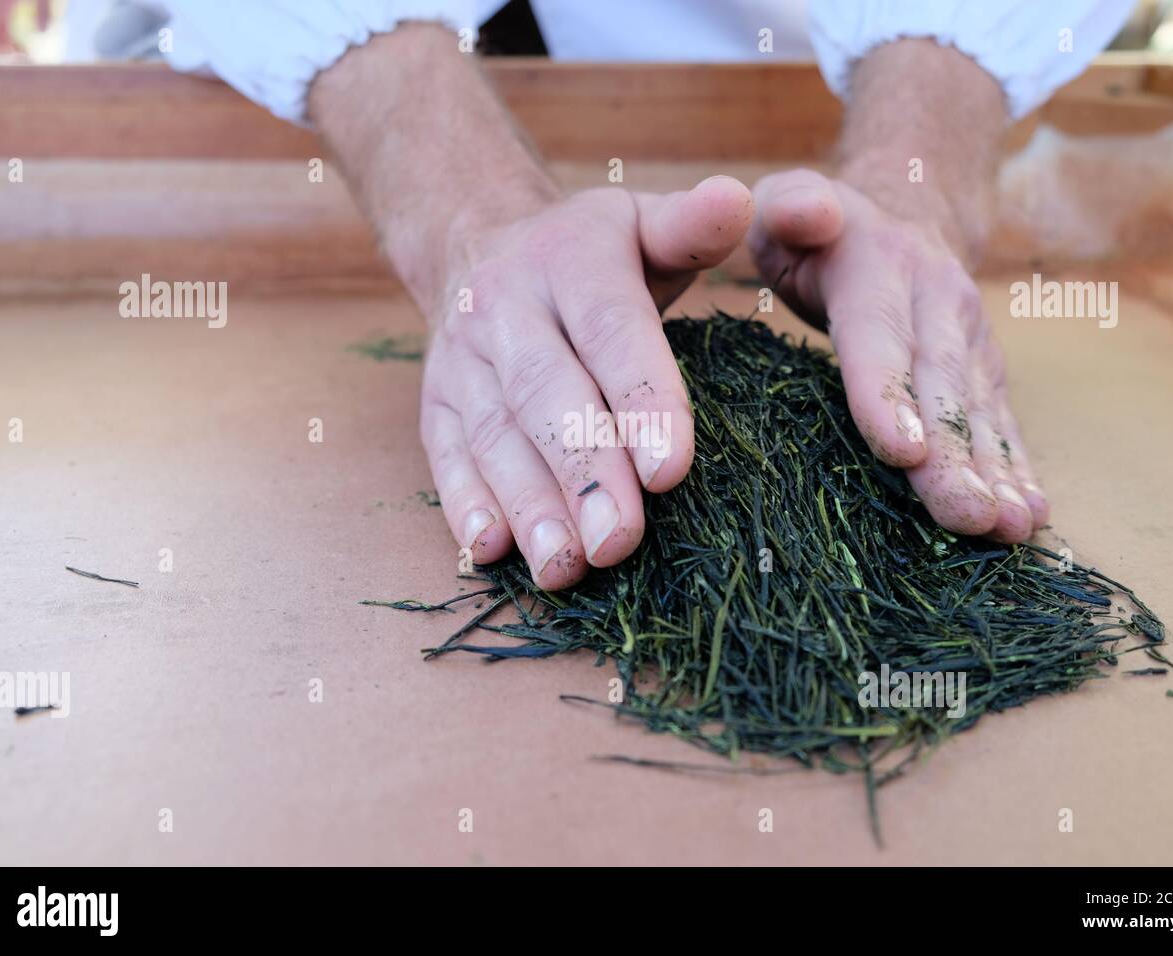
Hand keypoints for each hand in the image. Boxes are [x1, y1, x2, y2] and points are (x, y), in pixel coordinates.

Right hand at [422, 177, 752, 587]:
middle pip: (546, 394)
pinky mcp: (435, 403)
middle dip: (583, 472)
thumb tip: (738, 198)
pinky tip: (491, 552)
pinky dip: (464, 504)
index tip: (671, 471)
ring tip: (566, 568)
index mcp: (572, 259)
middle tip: (620, 541)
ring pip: (493, 435)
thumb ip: (694, 225)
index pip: (611, 331)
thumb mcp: (645, 224)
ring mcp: (462, 359)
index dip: (640, 400)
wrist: (483, 245)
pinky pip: (444, 454)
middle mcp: (507, 306)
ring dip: (527, 506)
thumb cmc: (597, 257)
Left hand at [748, 168, 1046, 542]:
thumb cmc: (816, 228)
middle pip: (942, 388)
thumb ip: (792, 207)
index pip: (880, 339)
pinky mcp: (984, 368)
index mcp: (877, 270)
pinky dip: (1016, 469)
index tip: (905, 453)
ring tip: (1009, 527)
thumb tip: (810, 214)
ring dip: (997, 474)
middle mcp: (935, 304)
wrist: (903, 207)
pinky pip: (1001, 421)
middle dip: (956, 458)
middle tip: (968, 517)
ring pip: (979, 412)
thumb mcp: (788, 202)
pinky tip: (1029, 515)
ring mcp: (968, 337)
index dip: (890, 397)